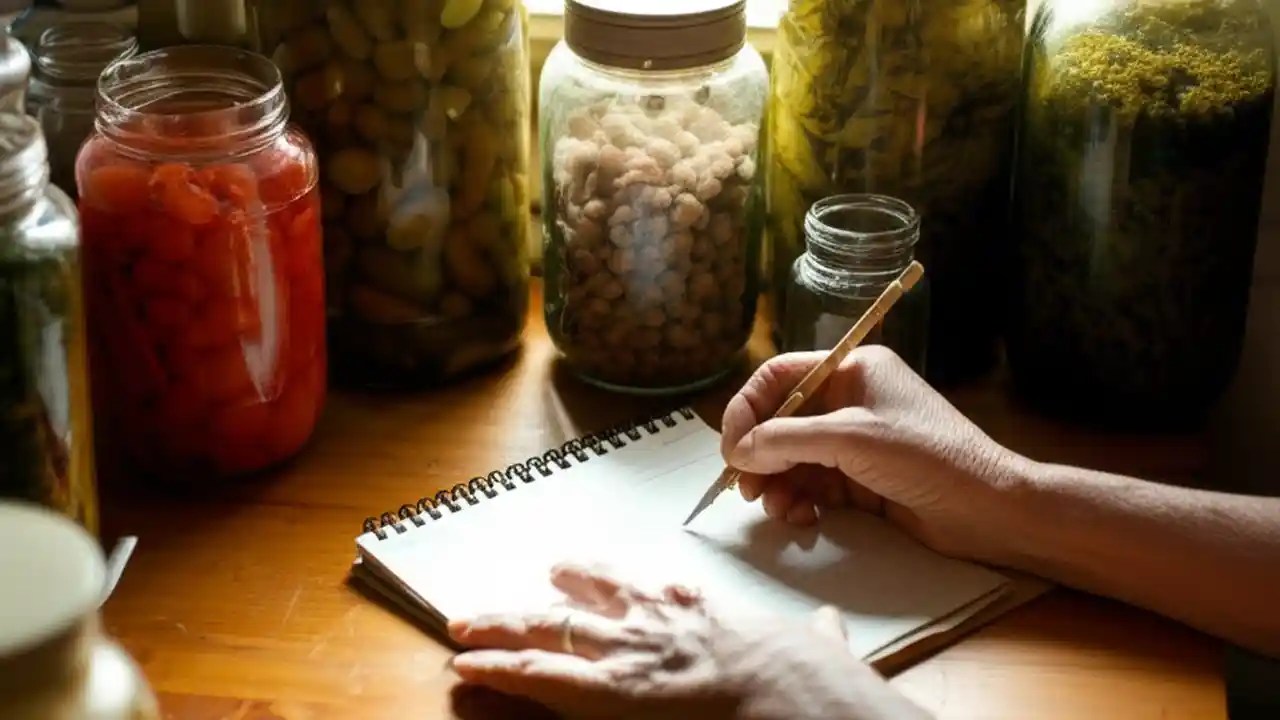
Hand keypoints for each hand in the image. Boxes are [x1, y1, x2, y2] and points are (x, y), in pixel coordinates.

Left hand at [448, 564, 930, 719]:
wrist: (790, 693)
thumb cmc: (803, 675)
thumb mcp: (814, 645)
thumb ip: (815, 634)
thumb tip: (830, 626)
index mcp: (694, 612)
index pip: (636, 588)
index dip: (598, 578)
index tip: (573, 571)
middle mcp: (649, 622)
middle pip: (579, 602)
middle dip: (537, 599)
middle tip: (502, 598)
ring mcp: (622, 653)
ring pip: (544, 630)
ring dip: (498, 628)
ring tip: (462, 627)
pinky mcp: (604, 691)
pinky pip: (537, 674)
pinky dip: (496, 669)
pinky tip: (466, 668)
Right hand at [721, 347, 1025, 564]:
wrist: (989, 510)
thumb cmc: (927, 457)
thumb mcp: (852, 439)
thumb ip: (788, 440)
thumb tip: (739, 451)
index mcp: (851, 370)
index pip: (779, 377)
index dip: (748, 409)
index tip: (731, 448)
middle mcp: (850, 401)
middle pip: (781, 421)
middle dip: (760, 455)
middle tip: (746, 489)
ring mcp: (856, 442)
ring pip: (793, 458)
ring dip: (777, 484)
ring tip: (777, 509)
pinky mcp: (861, 481)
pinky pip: (812, 485)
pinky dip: (799, 501)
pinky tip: (802, 519)